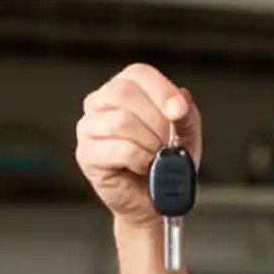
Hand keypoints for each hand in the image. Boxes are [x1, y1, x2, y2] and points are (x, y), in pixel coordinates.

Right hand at [75, 63, 202, 229]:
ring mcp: (88, 128)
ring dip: (149, 142)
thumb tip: (182, 98)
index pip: (138, 73)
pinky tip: (144, 166)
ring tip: (156, 156)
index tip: (179, 111)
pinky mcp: (86, 155)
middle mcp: (100, 103)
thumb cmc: (166, 163)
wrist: (156, 200)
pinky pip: (118, 149)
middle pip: (124, 93)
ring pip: (121, 122)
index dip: (161, 90)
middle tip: (167, 141)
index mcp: (124, 89)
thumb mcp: (187, 134)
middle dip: (156, 120)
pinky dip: (140, 159)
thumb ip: (186, 114)